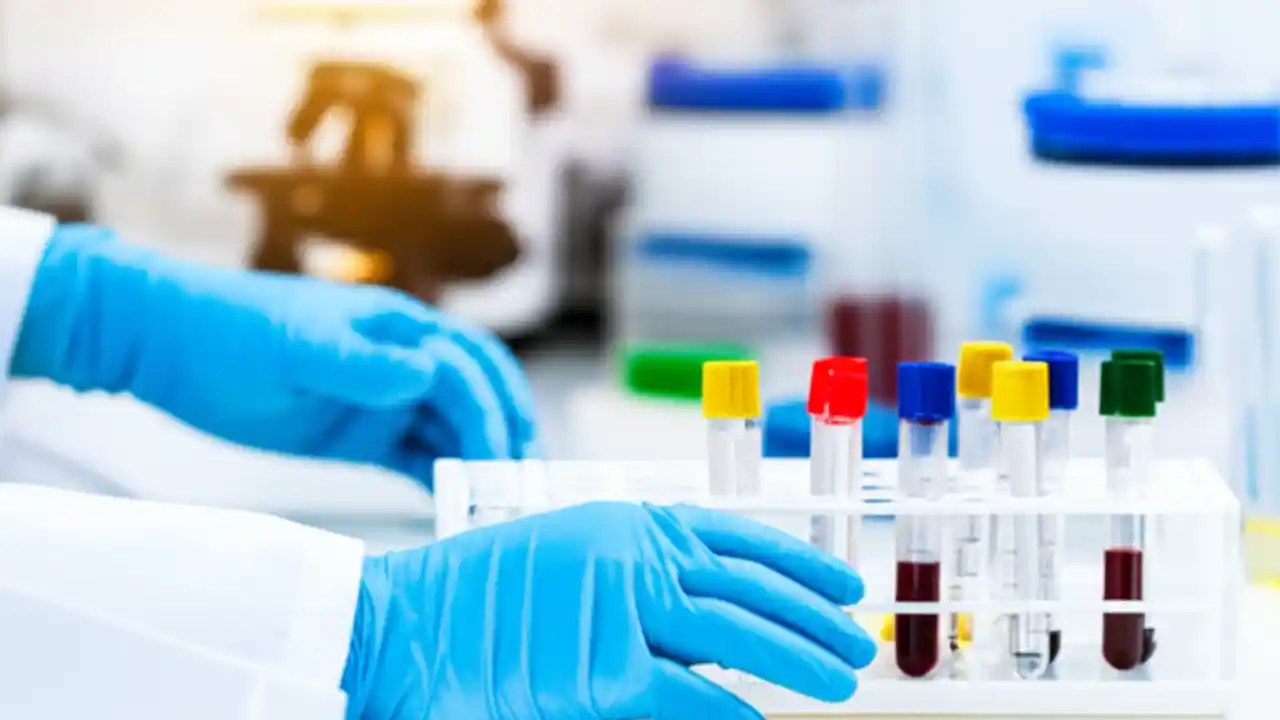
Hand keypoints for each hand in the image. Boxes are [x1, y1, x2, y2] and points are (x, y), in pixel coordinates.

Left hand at [11, 225, 536, 487]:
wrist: (166, 344)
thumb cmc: (230, 329)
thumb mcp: (295, 344)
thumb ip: (361, 363)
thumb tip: (429, 373)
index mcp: (397, 328)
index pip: (463, 370)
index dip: (487, 414)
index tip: (496, 461)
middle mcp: (403, 361)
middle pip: (475, 399)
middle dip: (504, 438)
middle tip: (521, 488)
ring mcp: (384, 399)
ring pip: (451, 432)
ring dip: (479, 464)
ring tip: (501, 507)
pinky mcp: (362, 433)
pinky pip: (417, 457)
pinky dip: (442, 480)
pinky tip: (458, 509)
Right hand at [342, 502, 874, 719]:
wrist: (400, 629)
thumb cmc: (474, 602)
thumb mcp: (569, 558)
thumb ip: (641, 578)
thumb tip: (717, 615)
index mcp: (626, 521)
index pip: (737, 536)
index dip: (798, 562)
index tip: (840, 581)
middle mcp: (633, 553)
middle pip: (751, 587)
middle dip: (815, 616)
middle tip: (857, 639)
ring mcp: (622, 610)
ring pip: (740, 635)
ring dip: (800, 659)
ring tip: (841, 678)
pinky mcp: (606, 676)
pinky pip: (696, 696)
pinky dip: (734, 711)